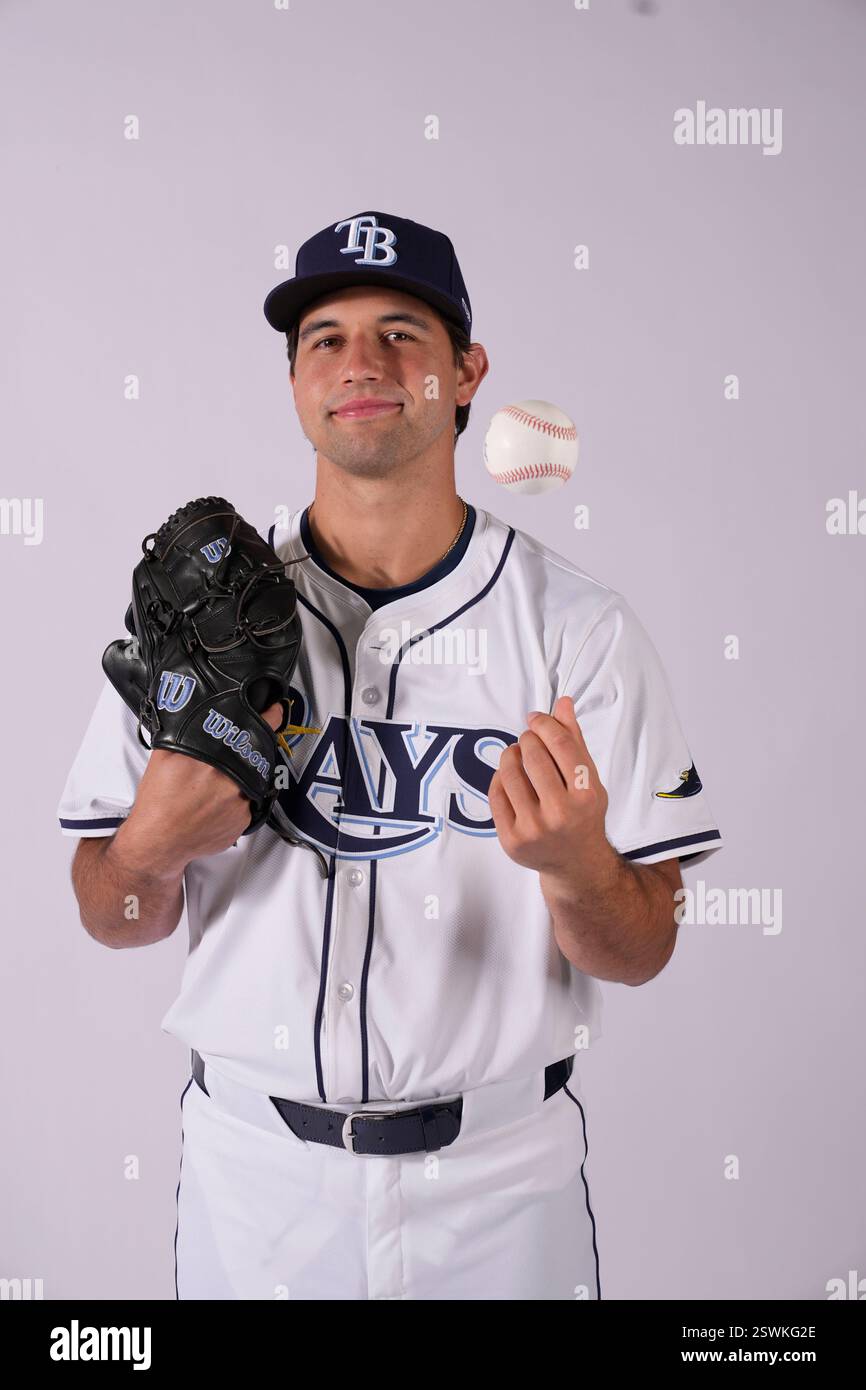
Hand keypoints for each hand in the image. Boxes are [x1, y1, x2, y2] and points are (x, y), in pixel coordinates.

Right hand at [118, 702, 285, 875]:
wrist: (159, 841)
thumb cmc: (158, 801)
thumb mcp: (164, 758)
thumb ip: (186, 734)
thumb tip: (199, 714)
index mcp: (212, 757)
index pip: (253, 729)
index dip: (269, 716)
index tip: (276, 709)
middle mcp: (231, 778)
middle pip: (254, 756)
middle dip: (248, 753)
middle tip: (230, 758)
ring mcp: (240, 801)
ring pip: (251, 780)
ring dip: (239, 780)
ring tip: (213, 788)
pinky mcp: (244, 820)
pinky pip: (247, 803)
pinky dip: (234, 802)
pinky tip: (214, 806)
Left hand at [487, 695, 609, 875]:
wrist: (576, 864)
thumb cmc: (583, 814)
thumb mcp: (589, 779)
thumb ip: (574, 740)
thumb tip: (562, 701)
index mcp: (586, 795)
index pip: (561, 745)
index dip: (545, 724)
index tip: (535, 718)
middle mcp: (561, 813)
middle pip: (534, 755)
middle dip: (527, 739)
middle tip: (527, 739)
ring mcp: (534, 828)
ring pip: (510, 773)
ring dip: (510, 755)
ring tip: (516, 754)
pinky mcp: (512, 840)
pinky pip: (496, 795)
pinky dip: (500, 779)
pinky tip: (509, 777)